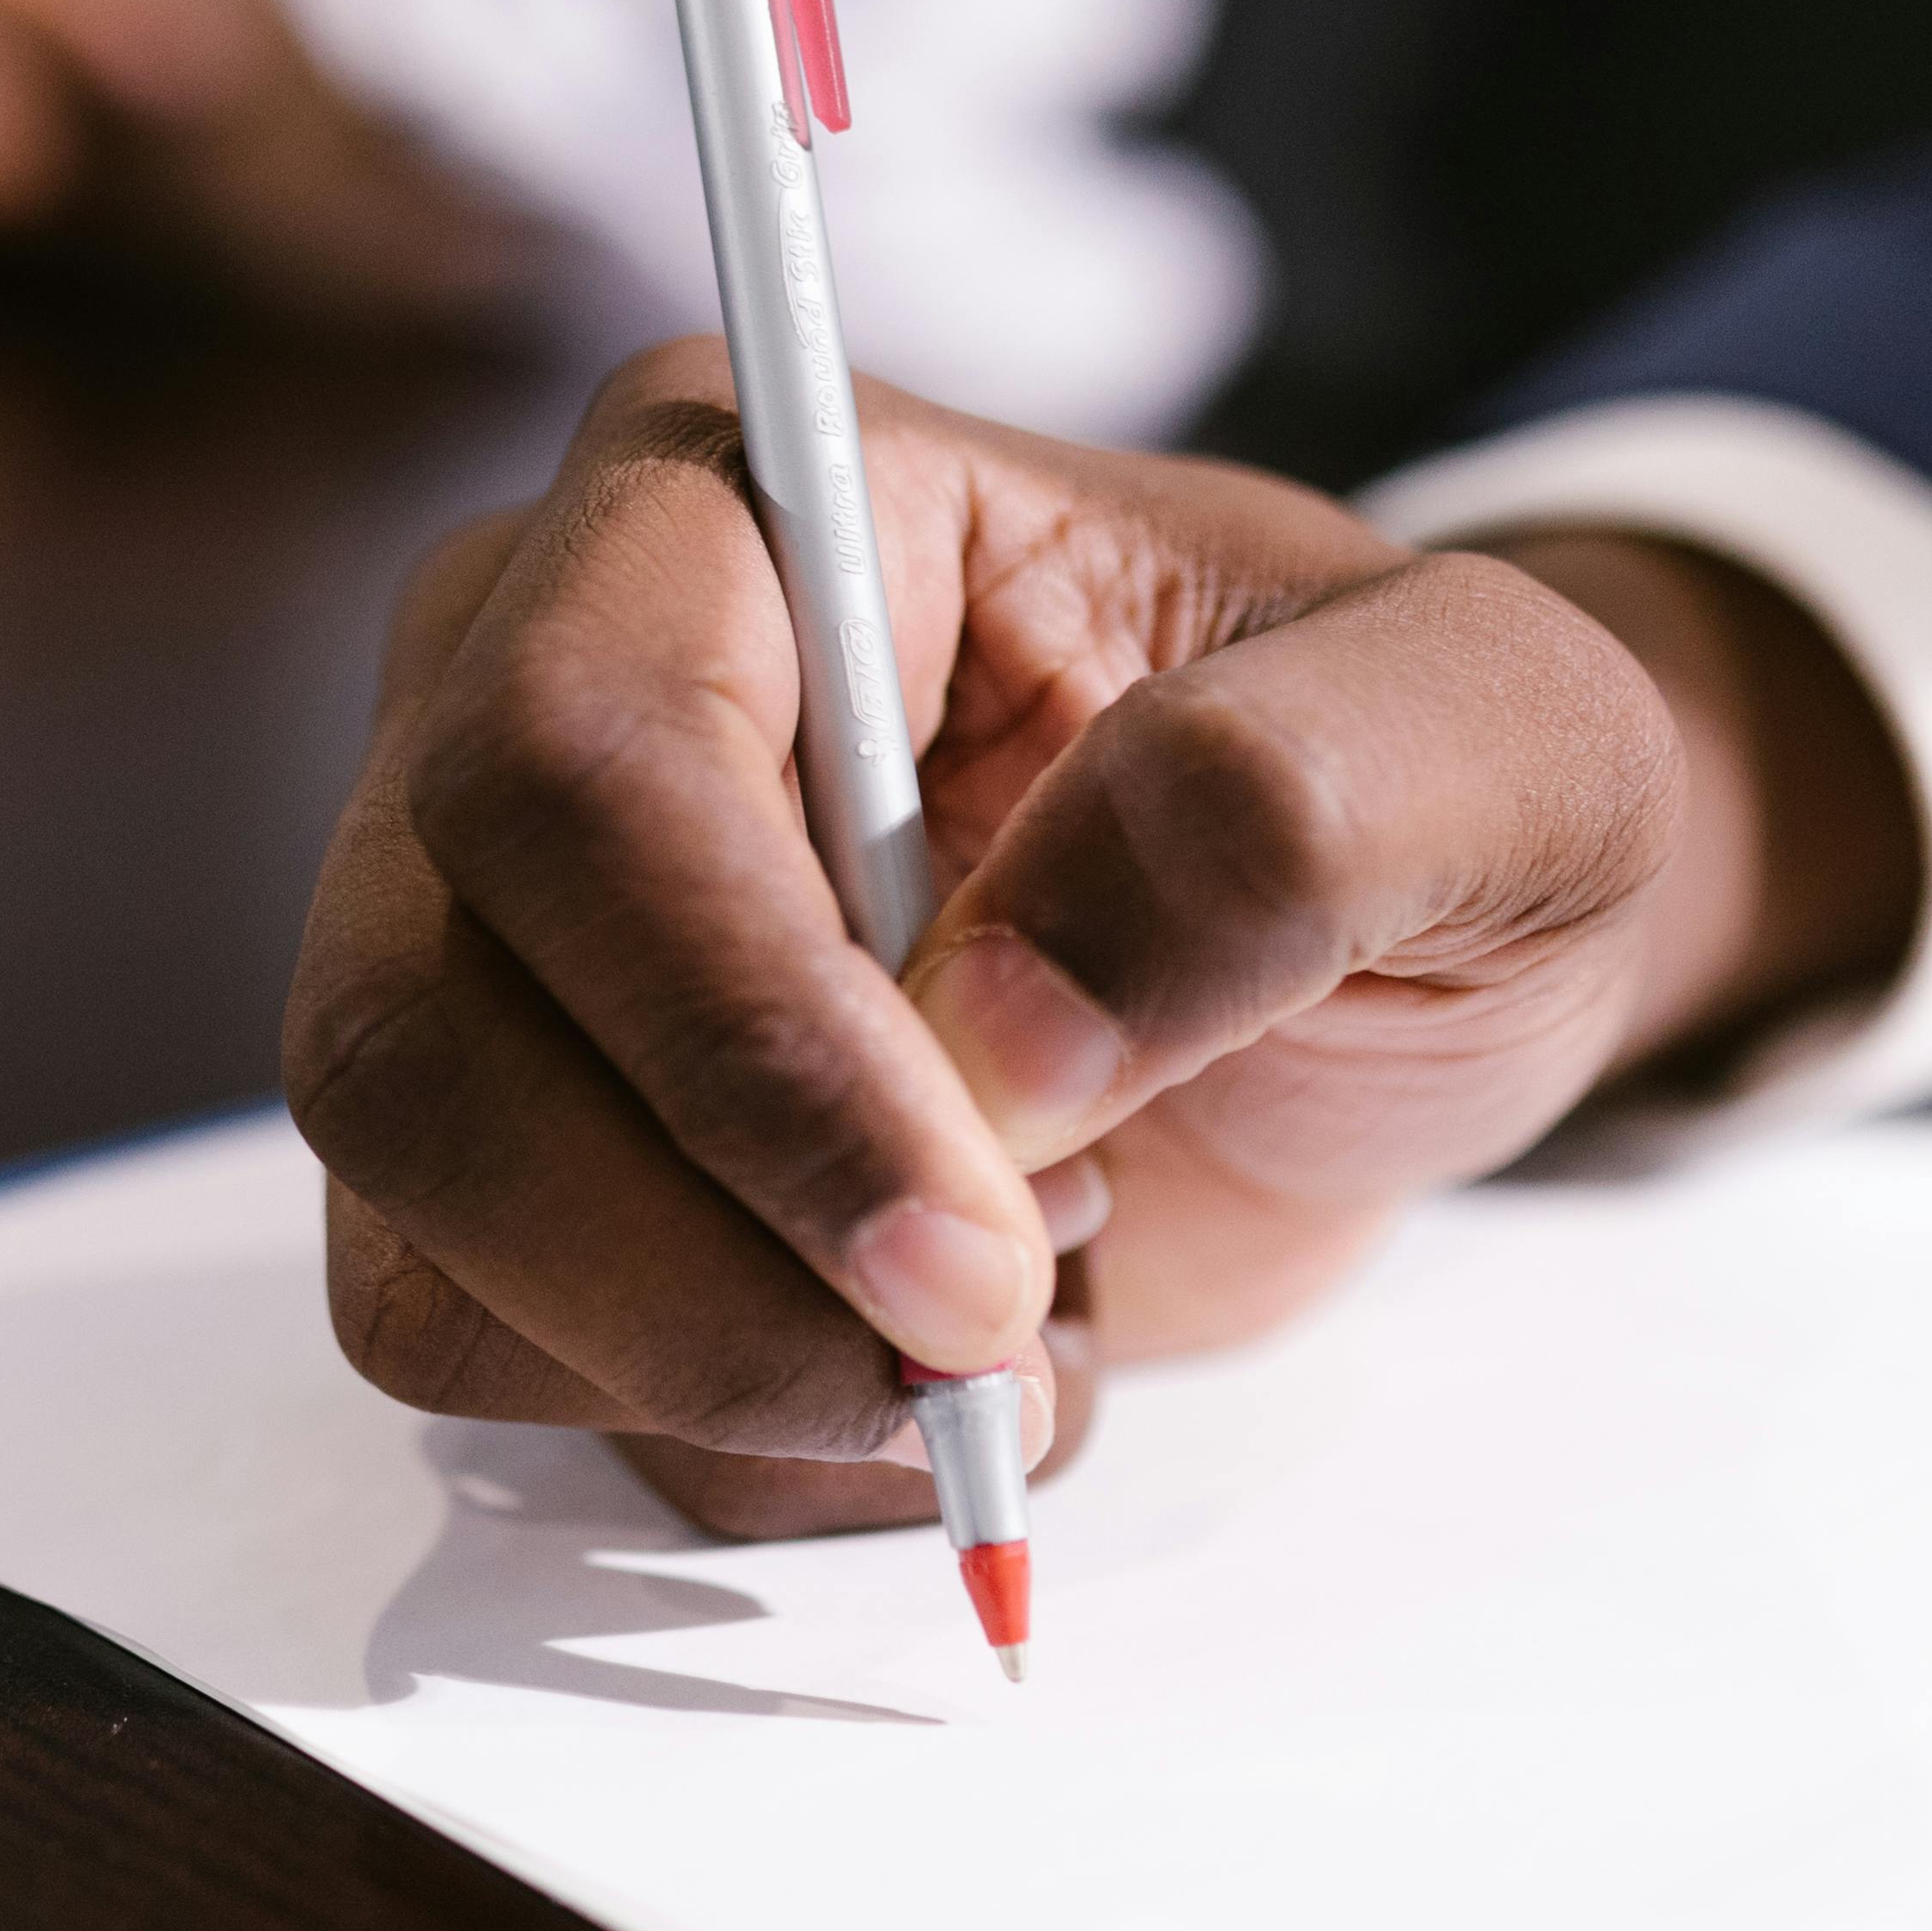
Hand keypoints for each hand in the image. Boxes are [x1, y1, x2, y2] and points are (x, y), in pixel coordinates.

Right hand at [282, 353, 1920, 1536]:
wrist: (1373, 972)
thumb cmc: (1423, 799)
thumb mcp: (1514, 749)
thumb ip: (1293, 813)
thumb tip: (1007, 1025)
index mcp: (737, 498)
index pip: (581, 758)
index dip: (742, 1040)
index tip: (980, 1256)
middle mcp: (521, 683)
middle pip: (418, 1030)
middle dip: (709, 1265)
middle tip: (1004, 1344)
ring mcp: (475, 928)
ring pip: (417, 1225)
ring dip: (727, 1366)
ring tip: (1010, 1322)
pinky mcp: (497, 1146)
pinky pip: (481, 1355)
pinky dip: (726, 1432)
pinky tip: (919, 1369)